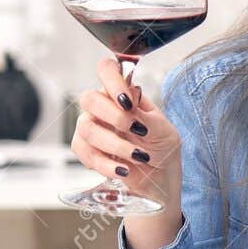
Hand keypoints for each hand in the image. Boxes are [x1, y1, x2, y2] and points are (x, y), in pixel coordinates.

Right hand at [71, 58, 182, 216]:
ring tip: (139, 156)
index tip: (128, 102)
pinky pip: (84, 153)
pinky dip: (106, 164)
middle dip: (114, 116)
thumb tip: (127, 101)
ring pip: (86, 128)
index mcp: (123, 94)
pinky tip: (124, 170)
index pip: (106, 70)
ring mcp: (91, 128)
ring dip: (116, 144)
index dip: (112, 80)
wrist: (159, 179)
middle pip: (89, 98)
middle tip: (137, 130)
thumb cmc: (161, 148)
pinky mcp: (85, 151)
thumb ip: (145, 116)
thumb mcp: (163, 131)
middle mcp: (103, 107)